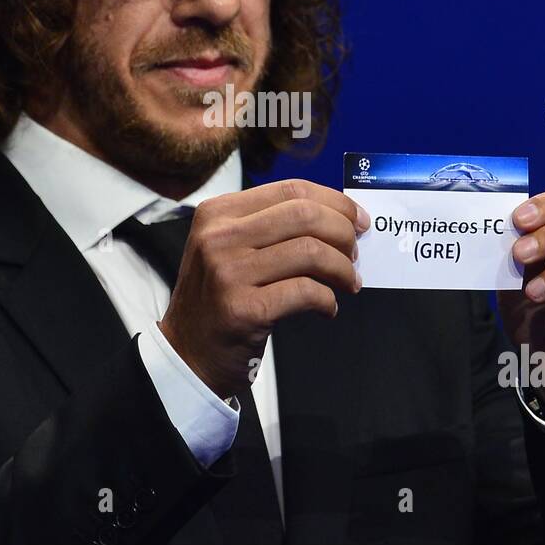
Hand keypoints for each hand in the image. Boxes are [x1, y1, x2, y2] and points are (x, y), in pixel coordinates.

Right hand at [160, 179, 368, 398]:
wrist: (187, 354)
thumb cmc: (218, 299)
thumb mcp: (229, 249)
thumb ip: (272, 227)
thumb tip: (338, 218)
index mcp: (218, 213)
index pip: (291, 190)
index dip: (335, 202)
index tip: (357, 219)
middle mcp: (219, 237)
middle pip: (304, 214)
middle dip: (343, 232)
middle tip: (355, 253)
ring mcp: (229, 273)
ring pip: (311, 251)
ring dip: (343, 269)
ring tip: (349, 283)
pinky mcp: (244, 310)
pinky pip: (306, 292)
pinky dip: (328, 300)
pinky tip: (328, 308)